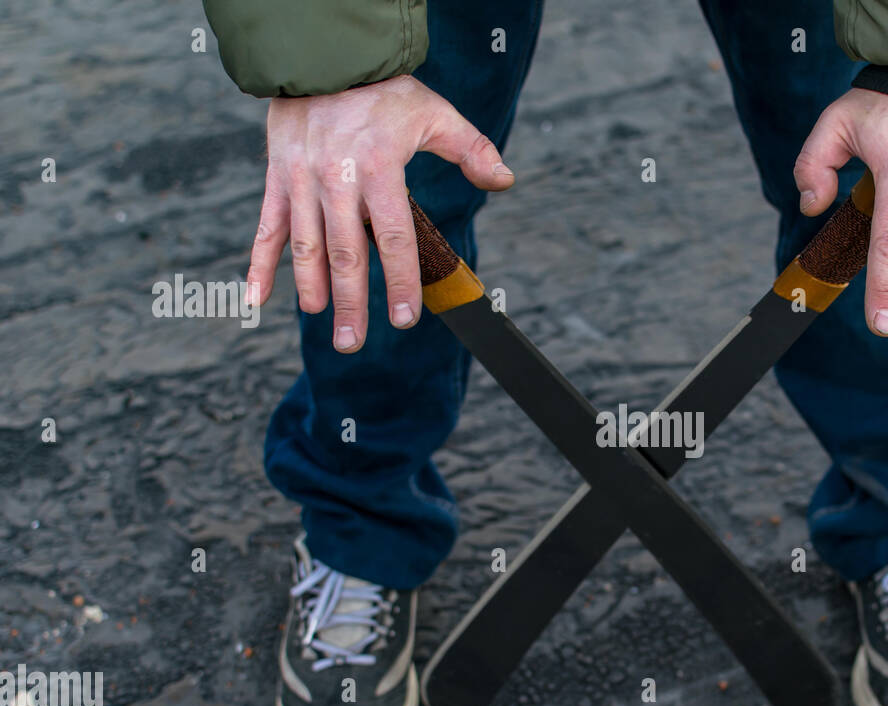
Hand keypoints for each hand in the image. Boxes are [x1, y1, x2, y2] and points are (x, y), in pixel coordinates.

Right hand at [247, 74, 514, 351]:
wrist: (322, 55)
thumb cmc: (383, 90)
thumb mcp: (434, 113)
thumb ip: (471, 150)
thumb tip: (505, 180)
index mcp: (378, 168)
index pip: (393, 238)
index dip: (399, 281)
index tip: (404, 318)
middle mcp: (336, 178)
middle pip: (345, 253)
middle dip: (350, 303)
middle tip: (354, 342)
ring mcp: (301, 180)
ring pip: (305, 245)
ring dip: (310, 288)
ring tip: (322, 321)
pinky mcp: (276, 178)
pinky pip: (267, 227)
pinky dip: (258, 264)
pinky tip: (255, 299)